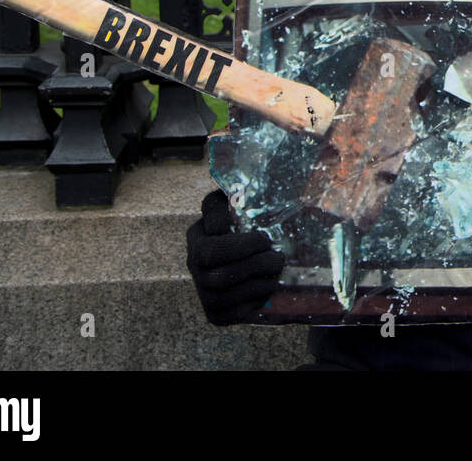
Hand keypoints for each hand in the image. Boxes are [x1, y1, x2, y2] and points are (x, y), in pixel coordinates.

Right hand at [186, 189, 285, 325]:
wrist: (263, 273)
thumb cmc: (262, 233)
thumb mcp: (257, 208)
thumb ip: (256, 191)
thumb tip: (269, 158)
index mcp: (202, 228)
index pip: (211, 217)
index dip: (231, 224)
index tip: (262, 234)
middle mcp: (194, 256)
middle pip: (210, 254)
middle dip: (246, 254)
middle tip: (276, 254)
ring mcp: (201, 286)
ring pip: (220, 283)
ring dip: (256, 276)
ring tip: (277, 268)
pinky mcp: (214, 313)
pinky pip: (230, 310)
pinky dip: (253, 299)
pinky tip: (269, 288)